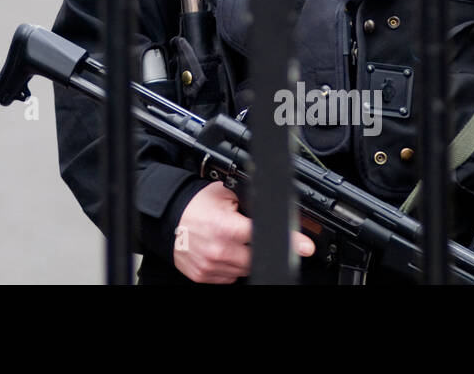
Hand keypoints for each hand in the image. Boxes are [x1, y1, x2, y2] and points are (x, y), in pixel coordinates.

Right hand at [173, 181, 314, 283]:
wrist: (168, 219)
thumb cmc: (195, 206)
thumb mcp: (224, 195)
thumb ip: (249, 204)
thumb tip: (275, 211)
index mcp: (226, 227)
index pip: (264, 236)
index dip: (288, 241)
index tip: (305, 247)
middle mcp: (219, 250)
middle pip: (257, 257)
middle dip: (257, 247)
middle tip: (245, 234)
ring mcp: (211, 266)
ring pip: (244, 269)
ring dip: (243, 257)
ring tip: (229, 240)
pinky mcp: (204, 277)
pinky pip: (229, 277)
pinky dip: (230, 266)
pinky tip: (221, 251)